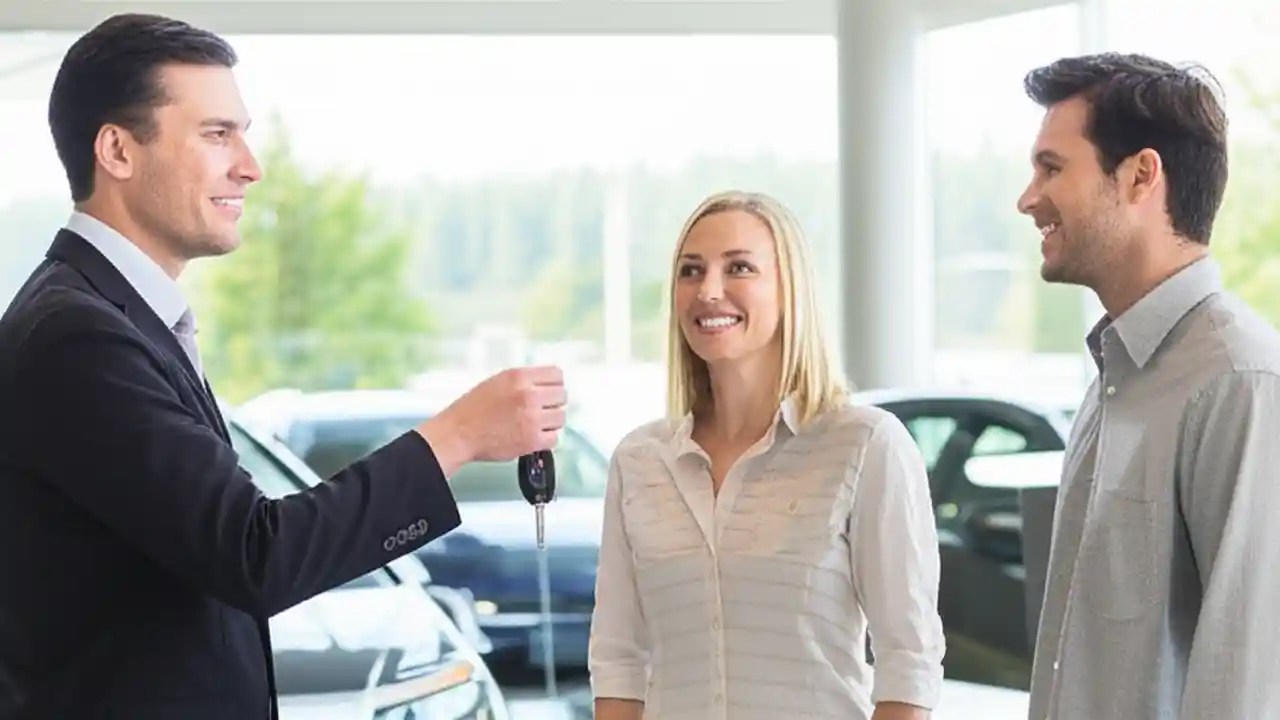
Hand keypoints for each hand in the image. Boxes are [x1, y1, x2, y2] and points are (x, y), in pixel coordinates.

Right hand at [416, 366, 566, 476]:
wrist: (458, 434)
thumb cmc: (473, 409)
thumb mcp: (498, 382)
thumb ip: (524, 381)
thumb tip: (548, 385)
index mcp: (519, 377)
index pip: (557, 375)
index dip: (554, 384)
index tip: (549, 391)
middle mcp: (528, 395)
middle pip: (562, 396)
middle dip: (552, 403)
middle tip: (540, 410)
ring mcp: (532, 418)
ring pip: (561, 418)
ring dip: (550, 423)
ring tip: (534, 424)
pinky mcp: (532, 440)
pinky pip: (554, 438)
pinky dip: (545, 440)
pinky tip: (531, 437)